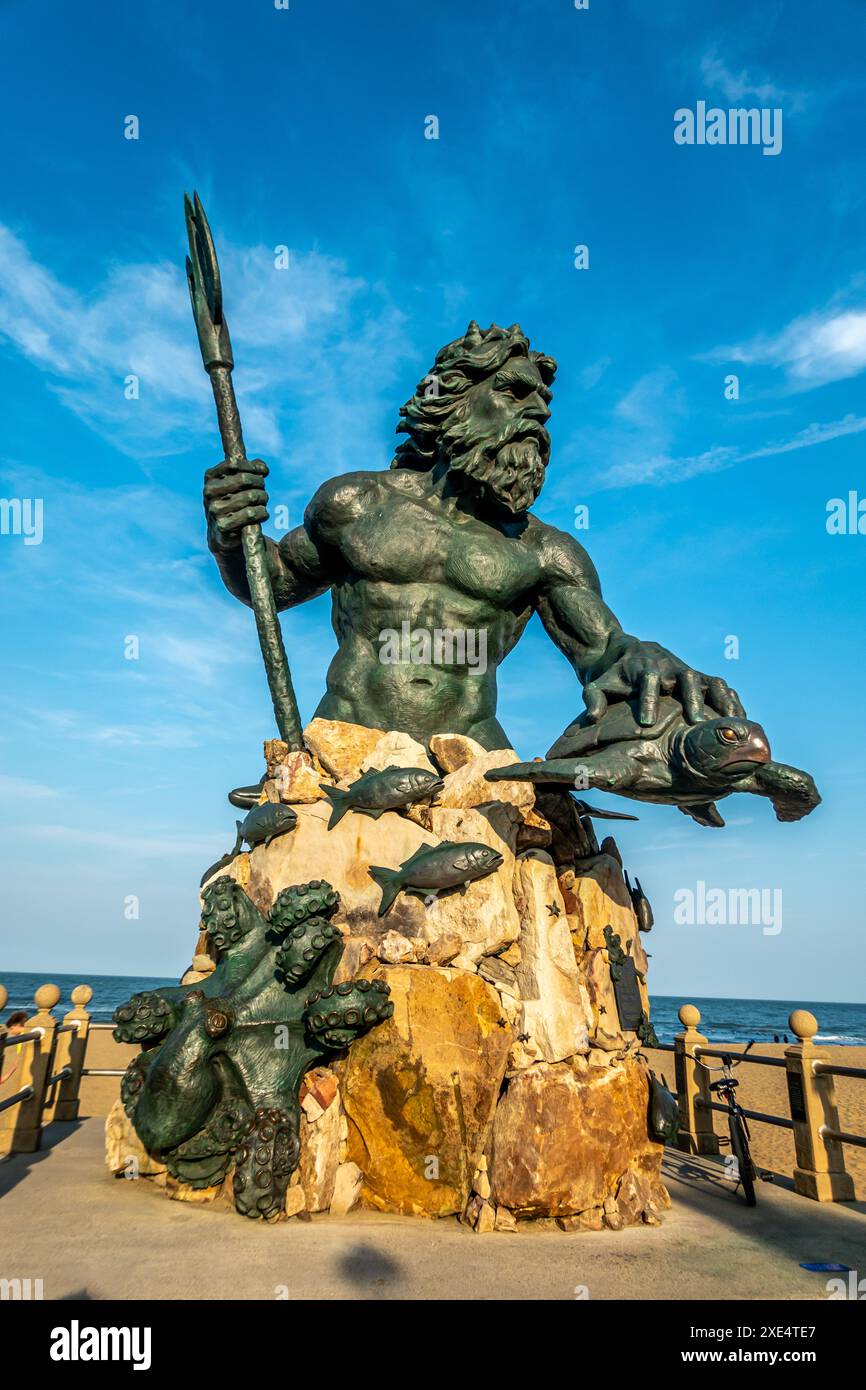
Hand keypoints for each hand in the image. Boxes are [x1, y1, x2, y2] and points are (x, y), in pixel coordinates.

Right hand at [204, 457, 268, 550]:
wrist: (224, 534)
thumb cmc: (233, 502)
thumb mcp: (236, 481)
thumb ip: (247, 467)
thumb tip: (261, 465)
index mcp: (210, 477)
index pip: (234, 464)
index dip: (253, 466)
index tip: (265, 471)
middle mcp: (209, 492)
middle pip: (244, 479)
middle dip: (260, 484)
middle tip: (263, 491)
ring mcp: (215, 510)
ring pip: (251, 496)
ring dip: (263, 499)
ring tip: (262, 503)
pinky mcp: (223, 526)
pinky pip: (251, 514)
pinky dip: (262, 513)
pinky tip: (261, 515)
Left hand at [583, 640, 744, 725]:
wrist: (624, 653)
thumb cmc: (611, 676)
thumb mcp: (595, 684)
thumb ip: (592, 698)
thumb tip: (593, 717)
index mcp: (643, 667)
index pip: (648, 680)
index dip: (648, 699)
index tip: (648, 723)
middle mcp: (669, 667)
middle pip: (685, 678)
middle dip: (692, 699)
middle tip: (697, 724)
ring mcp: (687, 671)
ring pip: (709, 681)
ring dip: (721, 701)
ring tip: (731, 726)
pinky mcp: (700, 677)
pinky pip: (720, 686)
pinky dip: (731, 701)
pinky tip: (741, 724)